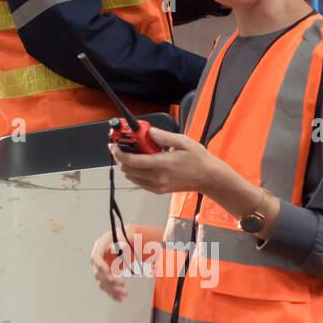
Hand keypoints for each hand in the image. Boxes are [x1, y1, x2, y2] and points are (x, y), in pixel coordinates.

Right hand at [90, 224, 141, 301]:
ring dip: (112, 289)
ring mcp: (103, 266)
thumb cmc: (132, 234)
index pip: (95, 257)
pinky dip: (113, 293)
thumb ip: (123, 240)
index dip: (100, 265)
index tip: (108, 272)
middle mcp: (100, 256)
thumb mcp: (130, 233)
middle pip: (98, 272)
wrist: (136, 239)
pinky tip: (120, 298)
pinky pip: (107, 286)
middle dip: (109, 280)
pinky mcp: (109, 274)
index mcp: (102, 244)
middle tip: (121, 283)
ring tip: (124, 293)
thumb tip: (114, 248)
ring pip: (102, 282)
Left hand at [109, 126, 224, 196]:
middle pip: (127, 169)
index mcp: (162, 164)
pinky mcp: (158, 190)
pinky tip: (139, 164)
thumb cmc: (198, 158)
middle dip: (121, 157)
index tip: (113, 145)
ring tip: (130, 153)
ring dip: (126, 165)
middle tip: (121, 146)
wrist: (209, 178)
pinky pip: (138, 182)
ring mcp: (157, 185)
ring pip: (131, 177)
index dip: (119, 152)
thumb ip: (163, 136)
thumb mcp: (183, 141)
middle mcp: (157, 177)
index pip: (132, 161)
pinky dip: (134, 173)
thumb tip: (148, 132)